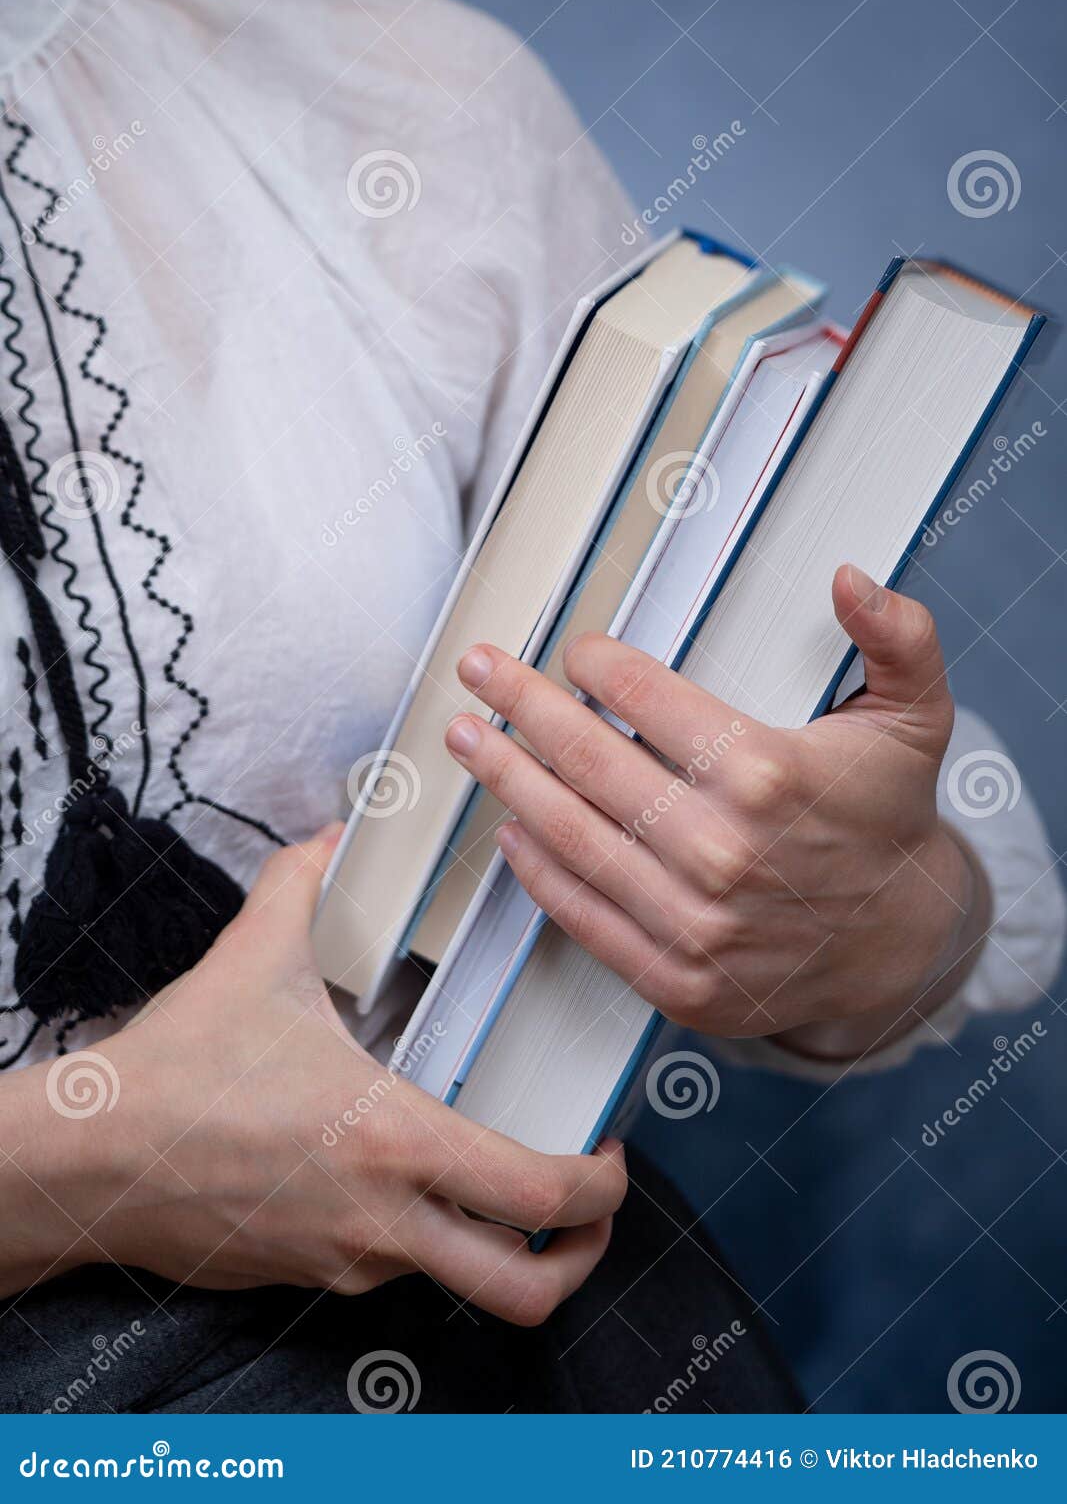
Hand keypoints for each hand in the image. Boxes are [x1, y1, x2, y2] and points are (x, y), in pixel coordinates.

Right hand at [13, 828, 624, 1320]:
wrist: (90, 1160)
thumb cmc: (180, 1070)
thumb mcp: (255, 954)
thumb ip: (308, 880)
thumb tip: (340, 832)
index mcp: (393, 1141)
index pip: (535, 1193)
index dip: (597, 1184)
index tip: (611, 1152)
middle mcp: (383, 1221)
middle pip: (526, 1290)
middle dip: (582, 1256)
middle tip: (592, 1204)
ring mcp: (348, 1262)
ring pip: (462, 1285)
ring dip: (500, 1245)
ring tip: (506, 1185)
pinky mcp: (311, 1279)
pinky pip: (394, 1273)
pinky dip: (426, 1239)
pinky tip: (408, 1181)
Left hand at [443, 565, 978, 1044]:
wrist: (899, 947)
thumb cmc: (886, 820)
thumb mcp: (915, 717)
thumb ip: (896, 638)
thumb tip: (851, 579)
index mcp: (766, 774)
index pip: (644, 697)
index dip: (594, 665)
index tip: (574, 653)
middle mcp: (721, 850)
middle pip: (587, 760)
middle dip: (521, 705)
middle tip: (481, 672)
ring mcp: (694, 921)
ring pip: (570, 835)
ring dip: (506, 778)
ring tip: (469, 739)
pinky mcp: (676, 976)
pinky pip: (584, 915)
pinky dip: (537, 871)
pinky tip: (510, 830)